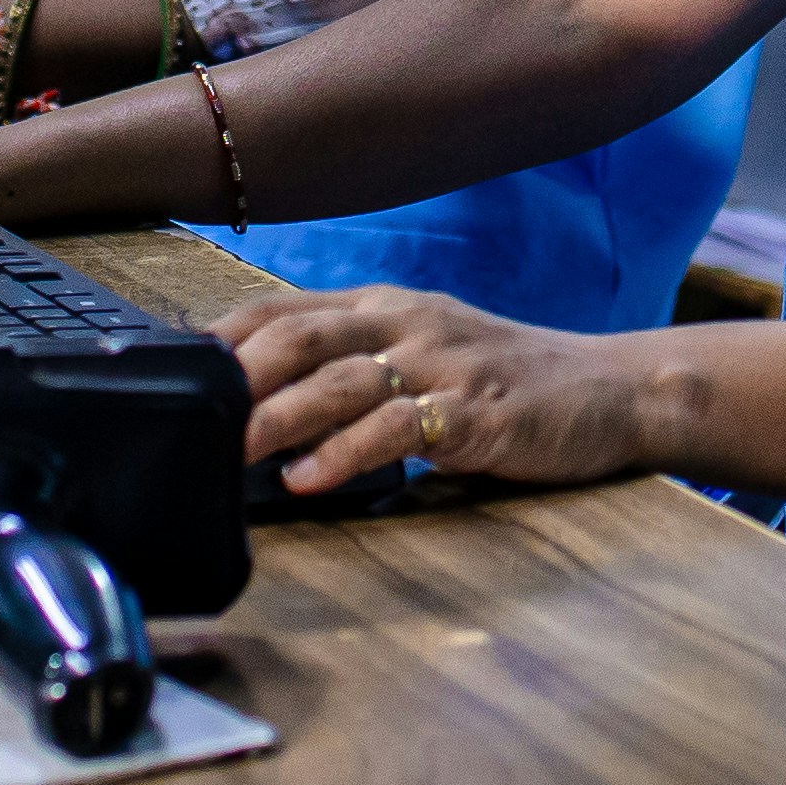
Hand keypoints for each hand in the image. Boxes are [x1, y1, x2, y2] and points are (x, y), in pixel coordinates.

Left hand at [217, 284, 668, 498]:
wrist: (614, 391)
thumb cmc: (510, 380)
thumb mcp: (427, 352)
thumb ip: (357, 364)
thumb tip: (264, 398)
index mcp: (388, 307)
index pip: (286, 309)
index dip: (224, 336)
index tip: (170, 369)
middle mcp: (409, 325)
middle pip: (301, 337)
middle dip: (237, 376)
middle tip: (186, 415)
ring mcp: (444, 365)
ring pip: (340, 382)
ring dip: (277, 417)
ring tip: (230, 451)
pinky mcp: (477, 413)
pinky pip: (398, 430)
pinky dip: (346, 454)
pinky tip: (310, 477)